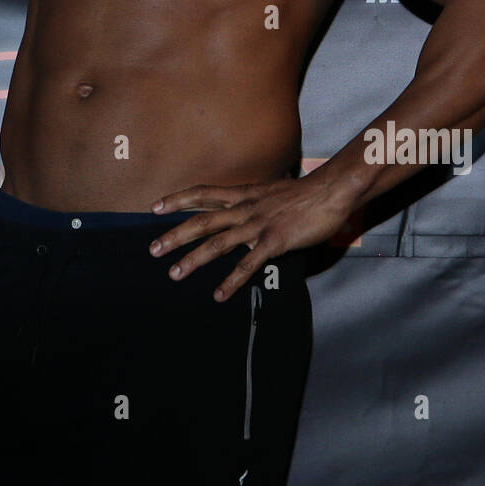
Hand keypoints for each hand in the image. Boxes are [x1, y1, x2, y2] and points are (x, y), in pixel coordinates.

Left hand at [148, 171, 357, 300]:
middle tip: (153, 250)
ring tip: (175, 274)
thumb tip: (246, 207)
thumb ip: (256, 201)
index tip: (155, 207)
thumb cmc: (305, 192)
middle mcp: (245, 207)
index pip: (203, 193)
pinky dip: (231, 280)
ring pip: (217, 243)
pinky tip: (219, 294)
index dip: (177, 199)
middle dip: (175, 235)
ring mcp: (258, 225)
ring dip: (194, 259)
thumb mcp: (272, 191)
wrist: (331, 190)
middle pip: (202, 220)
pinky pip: (248, 264)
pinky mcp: (274, 242)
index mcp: (244, 194)